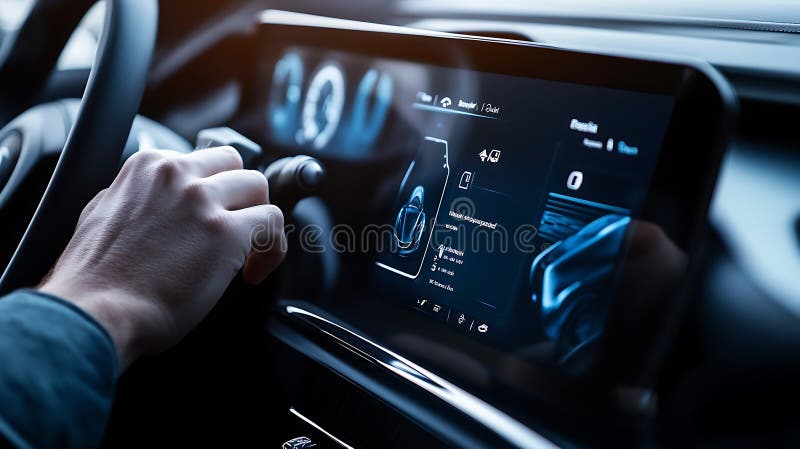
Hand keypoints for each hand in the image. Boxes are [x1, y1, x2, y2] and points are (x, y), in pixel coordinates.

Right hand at [39, 147, 285, 368]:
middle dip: (240, 199)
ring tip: (248, 254)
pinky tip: (254, 272)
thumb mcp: (103, 213)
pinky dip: (273, 248)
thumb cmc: (95, 279)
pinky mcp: (226, 232)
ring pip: (259, 188)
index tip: (209, 222)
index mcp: (148, 166)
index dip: (213, 194)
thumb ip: (136, 195)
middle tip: (236, 233)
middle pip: (235, 166)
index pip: (202, 161)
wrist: (94, 312)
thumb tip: (155, 199)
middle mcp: (177, 173)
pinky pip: (272, 223)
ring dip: (258, 221)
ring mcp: (202, 200)